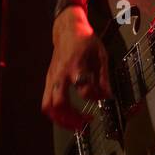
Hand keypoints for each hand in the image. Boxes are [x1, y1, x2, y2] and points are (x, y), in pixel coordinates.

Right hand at [41, 6, 110, 130]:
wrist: (67, 30)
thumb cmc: (85, 41)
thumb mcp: (101, 55)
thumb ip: (104, 78)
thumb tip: (108, 96)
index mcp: (76, 66)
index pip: (84, 89)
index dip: (95, 96)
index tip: (103, 97)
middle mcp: (61, 74)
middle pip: (59, 103)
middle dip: (71, 118)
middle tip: (84, 123)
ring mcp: (52, 78)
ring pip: (48, 105)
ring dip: (60, 119)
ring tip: (74, 124)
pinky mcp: (48, 80)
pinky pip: (46, 101)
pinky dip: (55, 112)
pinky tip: (67, 115)